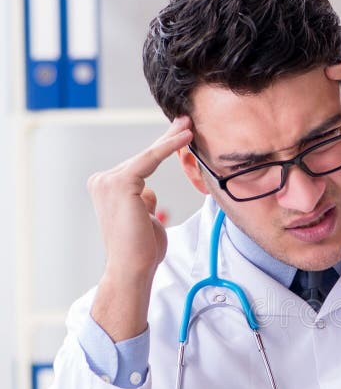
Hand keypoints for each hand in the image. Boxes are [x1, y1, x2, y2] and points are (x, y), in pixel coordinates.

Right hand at [88, 117, 191, 280]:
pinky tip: (184, 137)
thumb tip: (148, 191)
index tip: (180, 134)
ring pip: (147, 156)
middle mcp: (103, 181)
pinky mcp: (120, 183)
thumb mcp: (144, 218)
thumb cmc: (142, 249)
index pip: (140, 164)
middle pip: (143, 156)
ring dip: (170, 140)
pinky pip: (149, 160)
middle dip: (166, 139)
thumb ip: (144, 201)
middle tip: (186, 120)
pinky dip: (168, 147)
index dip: (161, 148)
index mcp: (107, 188)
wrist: (133, 268)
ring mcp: (108, 181)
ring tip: (189, 126)